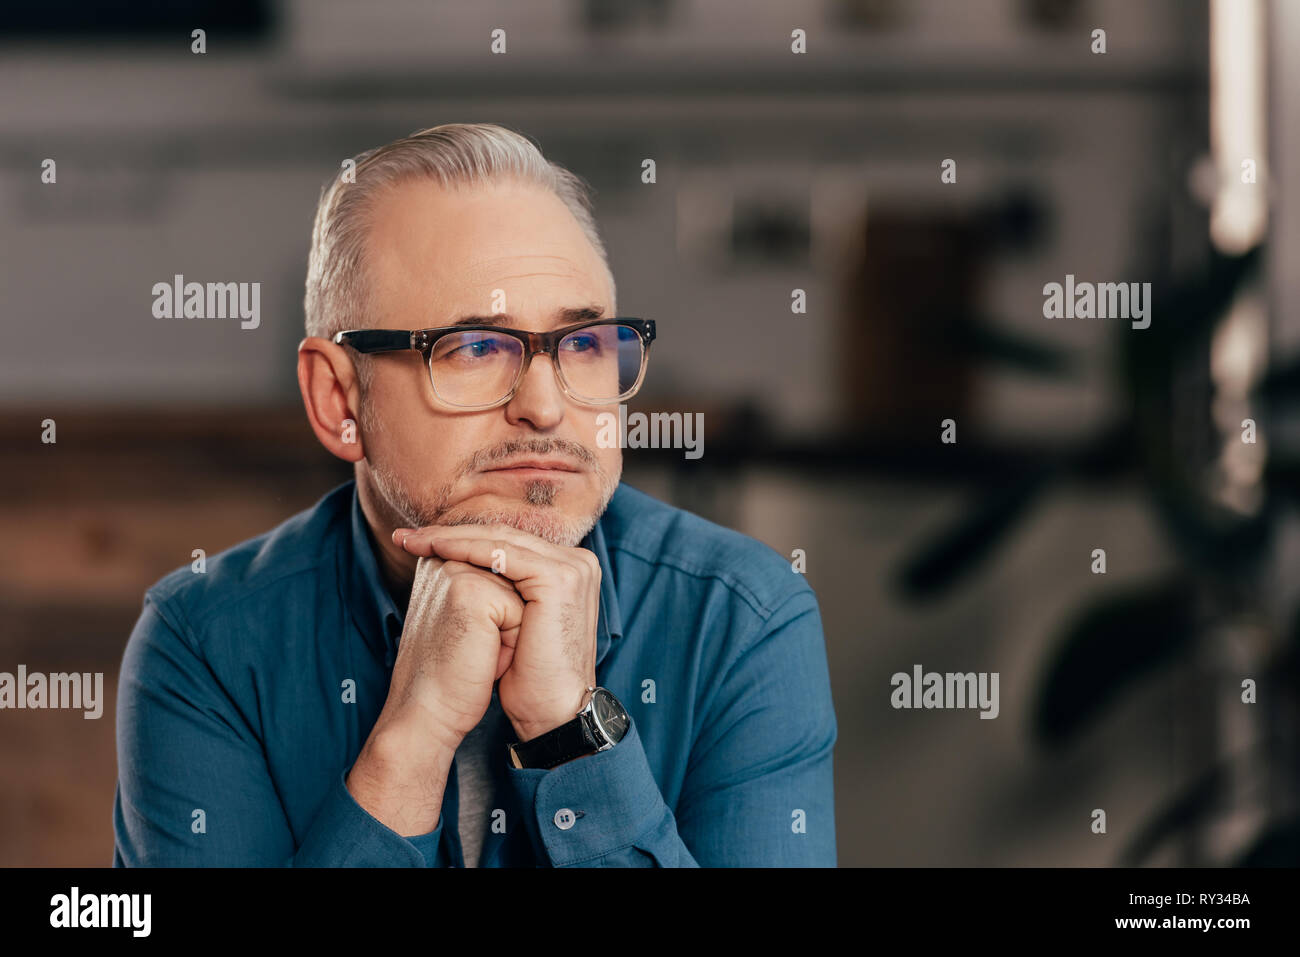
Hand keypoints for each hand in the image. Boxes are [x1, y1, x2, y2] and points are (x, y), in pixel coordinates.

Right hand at [375, 545, 524, 748]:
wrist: (428, 713)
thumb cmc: (453, 674)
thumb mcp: (472, 622)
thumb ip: (489, 589)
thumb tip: (527, 578)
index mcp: (443, 564)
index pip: (505, 576)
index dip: (502, 619)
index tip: (467, 644)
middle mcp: (446, 562)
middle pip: (517, 583)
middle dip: (509, 623)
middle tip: (472, 652)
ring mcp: (457, 573)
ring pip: (522, 596)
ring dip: (512, 632)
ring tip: (478, 654)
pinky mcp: (470, 592)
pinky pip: (520, 610)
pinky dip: (511, 642)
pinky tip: (483, 659)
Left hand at [395, 523, 599, 742]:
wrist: (550, 713)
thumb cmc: (528, 676)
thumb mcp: (512, 621)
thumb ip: (499, 585)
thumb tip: (453, 561)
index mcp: (571, 567)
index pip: (508, 541)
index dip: (462, 538)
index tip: (418, 541)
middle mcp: (579, 561)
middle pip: (502, 535)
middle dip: (449, 534)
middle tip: (405, 537)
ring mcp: (573, 567)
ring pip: (498, 540)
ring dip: (450, 537)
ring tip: (411, 541)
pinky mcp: (559, 578)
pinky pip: (500, 554)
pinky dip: (463, 548)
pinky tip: (434, 550)